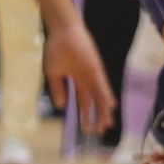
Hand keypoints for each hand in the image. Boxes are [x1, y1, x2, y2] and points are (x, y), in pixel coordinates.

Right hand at [43, 19, 114, 134]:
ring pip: (100, 97)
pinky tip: (111, 107)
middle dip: (96, 116)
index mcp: (76, 80)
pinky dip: (106, 96)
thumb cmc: (56, 49)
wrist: (62, 32)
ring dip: (103, 111)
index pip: (83, 101)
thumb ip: (57, 89)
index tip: (86, 128)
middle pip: (93, 102)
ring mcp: (92, 75)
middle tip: (98, 131)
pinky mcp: (95, 70)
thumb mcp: (53, 73)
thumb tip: (60, 106)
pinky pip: (102, 86)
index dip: (85, 114)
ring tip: (106, 125)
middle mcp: (87, 80)